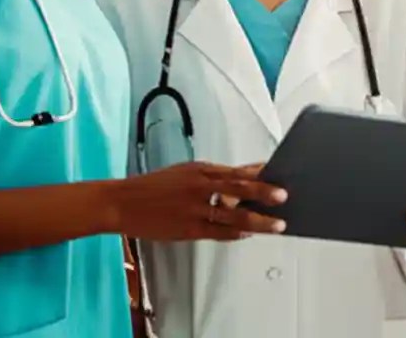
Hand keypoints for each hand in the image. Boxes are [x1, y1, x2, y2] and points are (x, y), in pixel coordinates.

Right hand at [113, 161, 287, 241]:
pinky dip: (236, 234)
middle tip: (284, 196)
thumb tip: (241, 176)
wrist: (122, 202)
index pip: (237, 171)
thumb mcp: (184, 172)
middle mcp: (199, 187)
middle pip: (239, 189)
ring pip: (234, 215)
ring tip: (277, 224)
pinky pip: (218, 232)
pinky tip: (249, 235)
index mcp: (199, 170)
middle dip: (264, 193)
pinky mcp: (188, 229)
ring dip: (258, 220)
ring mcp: (194, 209)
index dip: (260, 174)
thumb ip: (212, 177)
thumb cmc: (154, 186)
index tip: (279, 173)